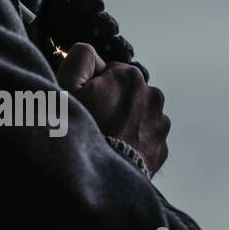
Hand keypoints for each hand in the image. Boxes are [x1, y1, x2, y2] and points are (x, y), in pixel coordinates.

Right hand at [56, 42, 169, 176]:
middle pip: (126, 94)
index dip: (93, 87)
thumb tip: (90, 52)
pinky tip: (116, 152)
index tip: (85, 103)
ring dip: (125, 123)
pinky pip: (145, 140)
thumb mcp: (67, 86)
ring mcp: (160, 124)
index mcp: (131, 76)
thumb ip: (80, 58)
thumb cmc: (82, 130)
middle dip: (112, 104)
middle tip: (93, 122)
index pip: (110, 72)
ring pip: (138, 116)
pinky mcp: (161, 149)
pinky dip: (133, 144)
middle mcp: (153, 96)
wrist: (100, 177)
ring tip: (106, 139)